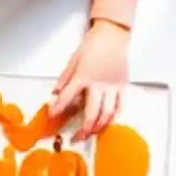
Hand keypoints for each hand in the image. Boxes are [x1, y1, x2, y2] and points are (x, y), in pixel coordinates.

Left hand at [51, 20, 130, 141]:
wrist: (113, 36)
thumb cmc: (92, 45)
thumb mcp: (73, 60)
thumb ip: (65, 78)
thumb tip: (54, 93)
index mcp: (83, 76)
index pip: (68, 96)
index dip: (59, 108)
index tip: (53, 116)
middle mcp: (98, 84)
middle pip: (92, 113)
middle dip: (84, 128)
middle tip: (77, 138)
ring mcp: (113, 87)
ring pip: (107, 113)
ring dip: (99, 127)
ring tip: (92, 134)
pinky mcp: (123, 86)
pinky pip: (120, 106)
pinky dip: (114, 117)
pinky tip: (107, 123)